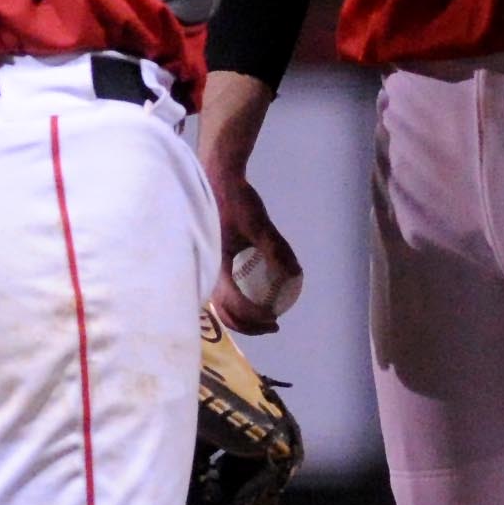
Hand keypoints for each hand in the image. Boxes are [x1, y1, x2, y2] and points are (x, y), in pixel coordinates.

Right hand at [208, 173, 301, 335]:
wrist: (216, 178)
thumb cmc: (235, 200)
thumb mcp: (259, 224)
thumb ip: (276, 250)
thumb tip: (295, 275)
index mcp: (218, 265)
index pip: (235, 304)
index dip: (255, 317)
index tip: (274, 320)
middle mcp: (209, 270)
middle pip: (225, 312)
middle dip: (249, 325)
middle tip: (273, 325)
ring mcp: (208, 266)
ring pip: (221, 304)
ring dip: (241, 316)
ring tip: (264, 317)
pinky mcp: (211, 260)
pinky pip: (221, 291)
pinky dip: (235, 302)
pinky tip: (252, 297)